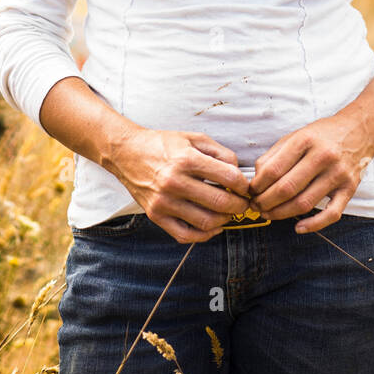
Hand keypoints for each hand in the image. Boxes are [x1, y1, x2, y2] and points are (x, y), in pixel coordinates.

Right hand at [108, 127, 252, 243]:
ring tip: (228, 213)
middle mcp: (175, 182)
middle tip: (243, 204)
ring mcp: (164, 202)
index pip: (228, 177)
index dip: (243, 184)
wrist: (127, 153)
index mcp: (187, 159)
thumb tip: (238, 172)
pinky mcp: (156, 216)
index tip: (245, 187)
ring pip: (206, 222)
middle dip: (239, 205)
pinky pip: (185, 235)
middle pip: (220, 202)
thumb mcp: (193, 138)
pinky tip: (213, 227)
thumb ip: (220, 152)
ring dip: (225, 221)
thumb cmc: (162, 144)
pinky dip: (204, 235)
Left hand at [248, 110, 373, 233]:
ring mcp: (338, 174)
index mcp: (305, 140)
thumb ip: (275, 155)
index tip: (250, 192)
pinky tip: (298, 227)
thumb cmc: (323, 134)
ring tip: (270, 214)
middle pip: (287, 188)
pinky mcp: (349, 189)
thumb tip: (257, 179)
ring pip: (304, 203)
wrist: (359, 129)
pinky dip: (314, 224)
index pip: (274, 170)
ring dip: (282, 214)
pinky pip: (332, 213)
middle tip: (256, 206)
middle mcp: (323, 157)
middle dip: (266, 202)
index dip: (258, 185)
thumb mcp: (296, 135)